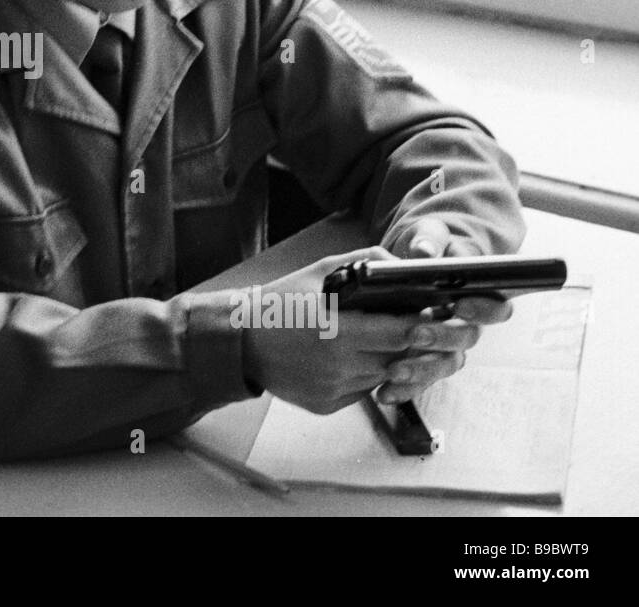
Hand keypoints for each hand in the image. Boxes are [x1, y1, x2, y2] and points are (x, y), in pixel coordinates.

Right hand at [239, 245, 483, 413]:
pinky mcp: (326, 405)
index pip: (402, 333)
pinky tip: (349, 357)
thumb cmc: (279, 303)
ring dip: (386, 358)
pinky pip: (362, 391)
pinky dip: (364, 374)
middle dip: (408, 341)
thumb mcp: (319, 271)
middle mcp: (338, 366)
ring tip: (373, 338)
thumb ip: (363, 262)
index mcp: (338, 332)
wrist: (240, 341)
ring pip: (383, 376)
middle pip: (399, 357)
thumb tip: (401, 265)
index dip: (421, 323)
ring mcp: (333, 389)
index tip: (428, 313)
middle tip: (409, 324)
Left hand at [376, 216, 513, 403]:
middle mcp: (465, 323)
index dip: (482, 309)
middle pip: (466, 339)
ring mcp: (445, 345)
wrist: (406, 270)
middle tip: (415, 333)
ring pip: (444, 365)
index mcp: (476, 294)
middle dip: (442, 337)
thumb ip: (431, 238)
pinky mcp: (423, 361)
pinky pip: (420, 382)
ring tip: (393, 369)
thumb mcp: (429, 235)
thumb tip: (425, 252)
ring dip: (421, 370)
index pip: (496, 307)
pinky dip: (402, 390)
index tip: (458, 305)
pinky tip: (383, 393)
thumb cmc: (427, 247)